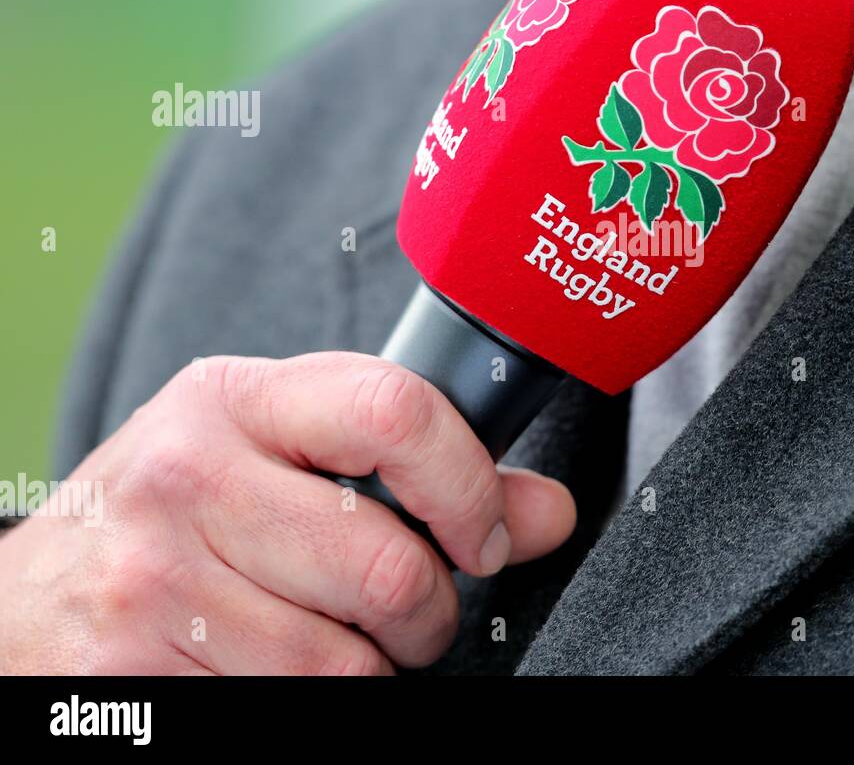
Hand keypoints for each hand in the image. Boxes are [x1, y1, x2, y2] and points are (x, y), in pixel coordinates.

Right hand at [0, 352, 575, 673]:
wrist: (25, 605)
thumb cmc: (175, 519)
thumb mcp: (279, 459)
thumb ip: (418, 471)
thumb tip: (549, 512)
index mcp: (236, 398)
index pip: (394, 410)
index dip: (469, 487)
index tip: (487, 535)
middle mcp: (186, 475)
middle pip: (387, 564)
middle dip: (428, 610)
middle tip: (409, 611)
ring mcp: (153, 579)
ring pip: (349, 659)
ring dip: (373, 667)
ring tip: (333, 638)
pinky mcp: (133, 672)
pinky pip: (296, 705)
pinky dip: (318, 701)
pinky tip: (273, 667)